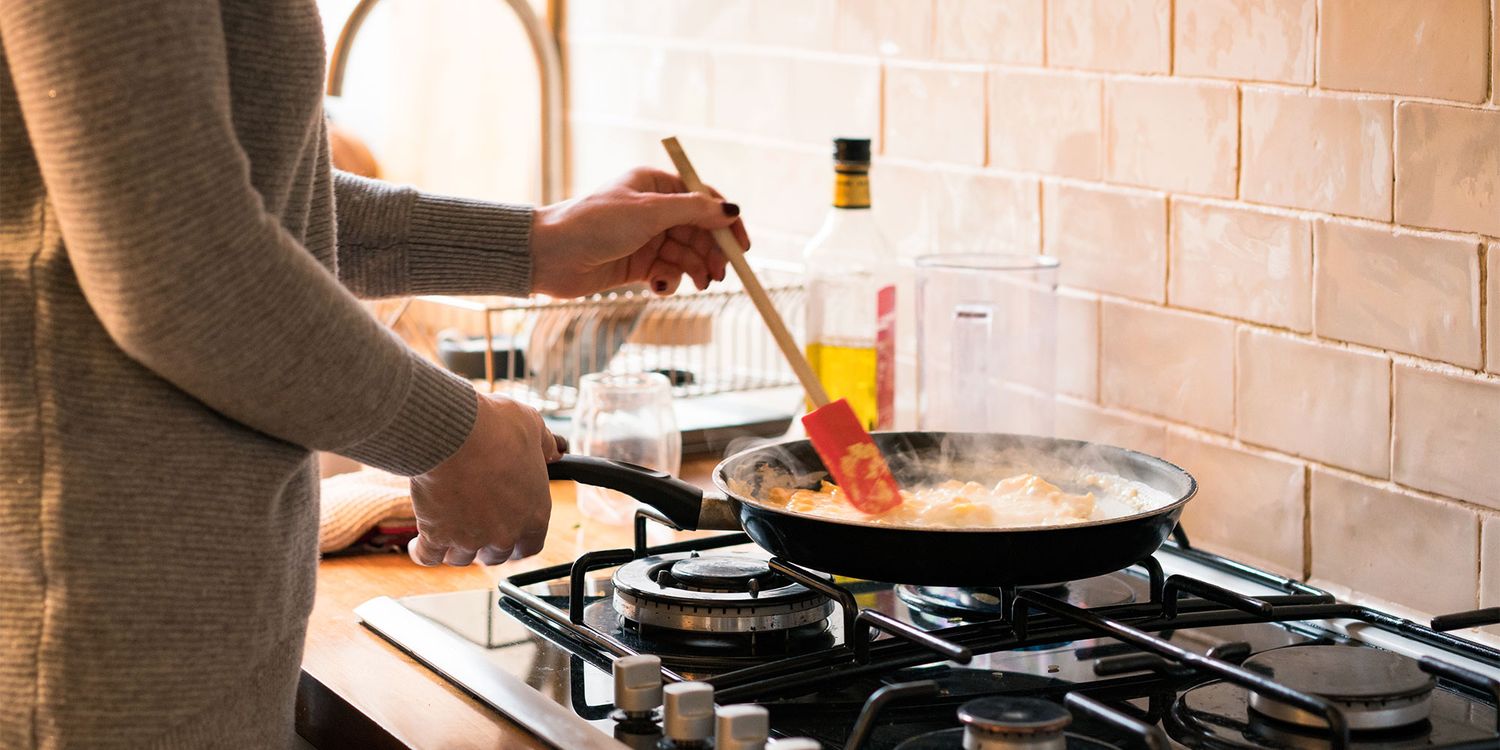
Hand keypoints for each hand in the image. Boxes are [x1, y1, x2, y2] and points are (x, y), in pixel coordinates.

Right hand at [407, 393, 562, 565]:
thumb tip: (554, 450)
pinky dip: (421, 552)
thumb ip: (545, 445)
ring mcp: (469, 538)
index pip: (532, 545)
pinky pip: (427, 556)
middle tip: (477, 527)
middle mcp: (504, 533)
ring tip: (448, 532)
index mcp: (534, 513)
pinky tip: (417, 544)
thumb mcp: (532, 427)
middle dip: (486, 544)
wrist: (453, 433)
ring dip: (455, 547)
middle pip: (496, 555)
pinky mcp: (436, 535)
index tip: (512, 534)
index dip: (520, 541)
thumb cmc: (495, 427)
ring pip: (461, 558)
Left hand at [530, 167, 750, 297]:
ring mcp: (645, 237)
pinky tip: (658, 287)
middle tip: (722, 274)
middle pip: (698, 230)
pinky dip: (669, 281)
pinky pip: (666, 272)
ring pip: (685, 255)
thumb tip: (732, 210)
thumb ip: (694, 211)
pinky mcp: (636, 264)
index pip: (703, 199)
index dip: (726, 222)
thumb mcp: (649, 212)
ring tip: (700, 284)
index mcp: (655, 184)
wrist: (550, 256)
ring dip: (695, 270)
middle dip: (712, 253)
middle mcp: (652, 209)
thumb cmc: (593, 224)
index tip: (743, 246)